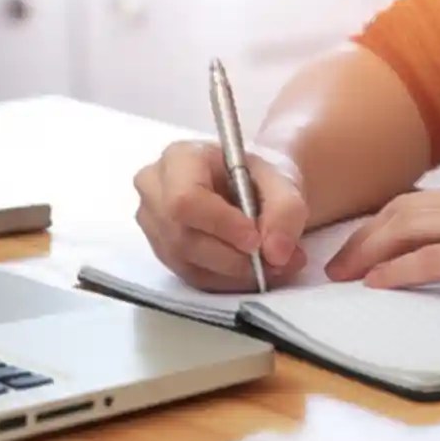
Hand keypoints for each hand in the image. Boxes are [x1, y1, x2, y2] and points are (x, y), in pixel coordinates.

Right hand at [133, 140, 309, 291]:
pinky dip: (229, 281)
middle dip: (234, 257)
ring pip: (188, 263)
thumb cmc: (257, 179)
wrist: (249, 190)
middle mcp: (154, 191)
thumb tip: (276, 253)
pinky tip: (253, 272)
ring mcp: (154, 226)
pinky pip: (193, 278)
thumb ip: (286, 211)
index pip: (185, 199)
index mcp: (179, 159)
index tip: (256, 239)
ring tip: (274, 266)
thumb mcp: (282, 182)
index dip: (220, 225)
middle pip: (184, 238)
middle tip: (276, 261)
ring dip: (236, 273)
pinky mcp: (163, 254)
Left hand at [324, 175, 439, 316]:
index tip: (357, 250)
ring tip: (345, 277)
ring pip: (414, 226)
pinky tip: (379, 285)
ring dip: (370, 252)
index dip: (381, 225)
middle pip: (407, 209)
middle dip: (363, 237)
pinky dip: (401, 270)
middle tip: (335, 266)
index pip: (425, 202)